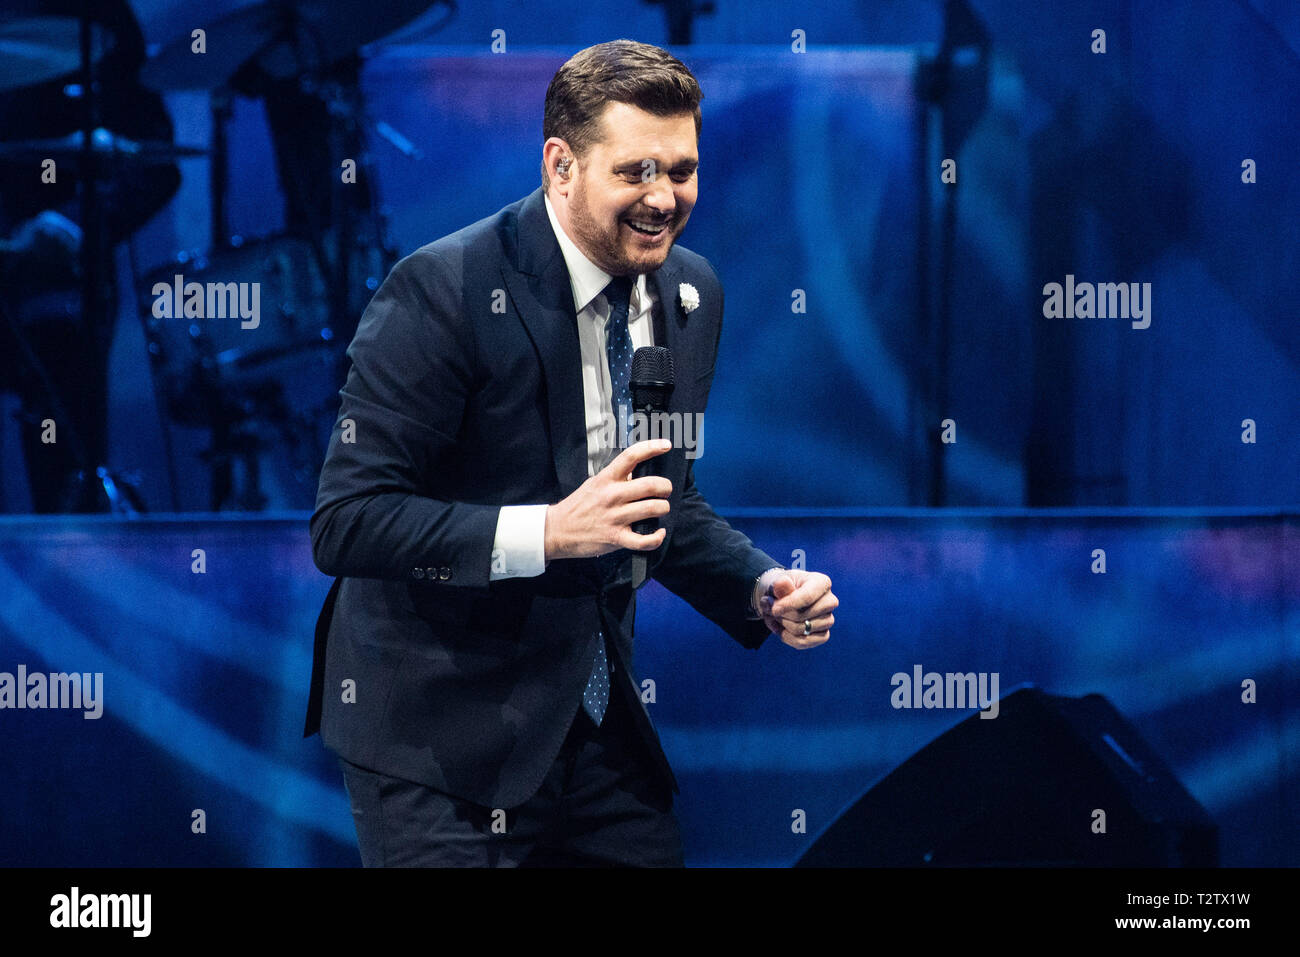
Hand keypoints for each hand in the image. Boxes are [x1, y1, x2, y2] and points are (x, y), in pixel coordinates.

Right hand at [544, 439, 672, 559]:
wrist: (557, 530)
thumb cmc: (577, 507)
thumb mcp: (593, 484)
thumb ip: (615, 478)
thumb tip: (635, 473)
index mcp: (606, 479)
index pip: (631, 456)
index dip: (652, 447)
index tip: (665, 445)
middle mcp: (612, 496)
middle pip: (650, 484)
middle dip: (666, 487)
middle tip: (665, 490)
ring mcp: (614, 517)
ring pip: (652, 509)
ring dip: (663, 508)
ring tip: (661, 509)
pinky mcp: (616, 538)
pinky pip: (644, 540)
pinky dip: (656, 538)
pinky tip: (659, 533)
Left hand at [759, 570, 836, 648]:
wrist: (783, 599)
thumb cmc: (783, 588)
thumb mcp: (779, 582)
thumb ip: (780, 584)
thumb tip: (782, 583)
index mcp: (822, 583)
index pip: (807, 597)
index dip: (788, 605)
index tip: (773, 609)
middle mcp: (830, 601)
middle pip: (803, 616)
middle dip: (782, 615)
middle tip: (769, 609)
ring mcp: (828, 619)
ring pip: (801, 630)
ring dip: (782, 626)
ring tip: (773, 617)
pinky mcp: (823, 635)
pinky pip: (803, 642)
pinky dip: (787, 638)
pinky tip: (780, 628)